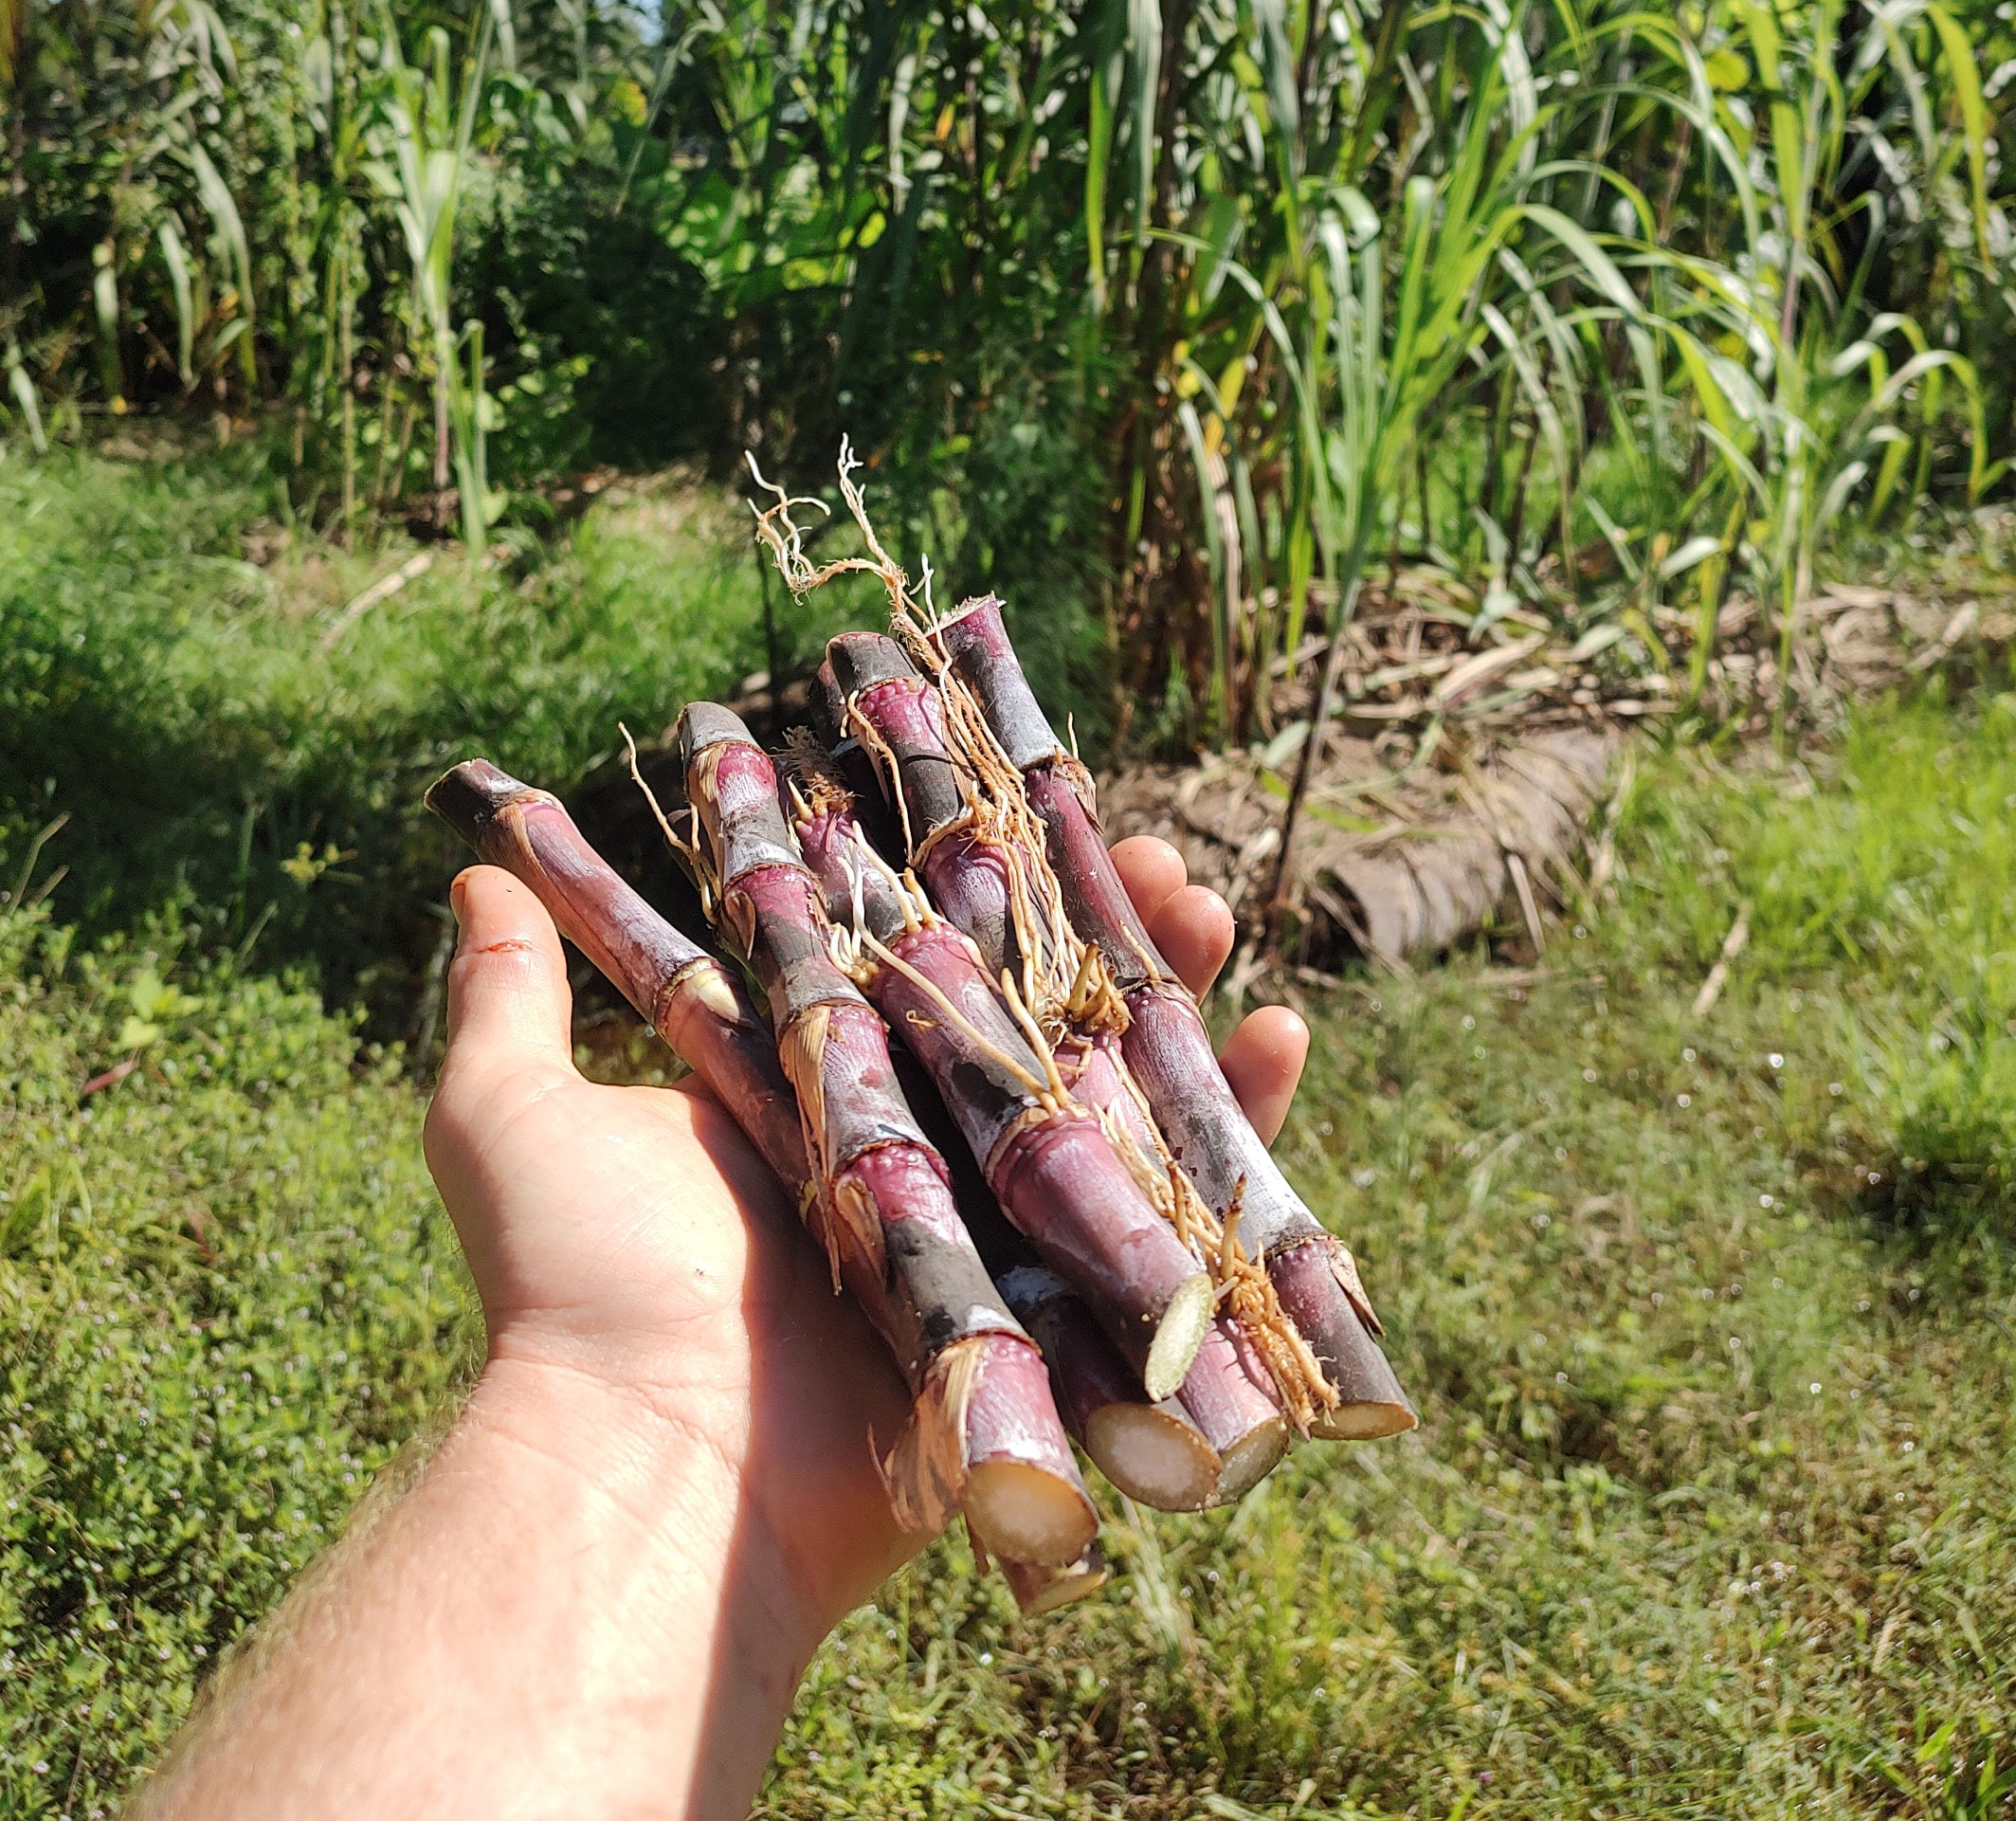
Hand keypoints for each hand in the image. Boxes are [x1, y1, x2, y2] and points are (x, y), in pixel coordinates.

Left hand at [422, 834, 1310, 1644]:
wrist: (654, 1473)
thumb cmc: (577, 1287)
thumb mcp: (505, 1120)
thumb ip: (502, 998)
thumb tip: (478, 871)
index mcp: (809, 1097)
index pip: (908, 958)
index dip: (972, 880)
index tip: (1021, 799)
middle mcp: (904, 1158)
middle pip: (1027, 1016)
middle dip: (1097, 930)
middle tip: (1152, 857)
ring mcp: (985, 1236)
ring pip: (1108, 1096)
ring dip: (1175, 1000)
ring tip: (1208, 912)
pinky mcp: (1051, 1316)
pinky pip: (1168, 1222)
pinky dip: (1241, 1138)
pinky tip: (1281, 1041)